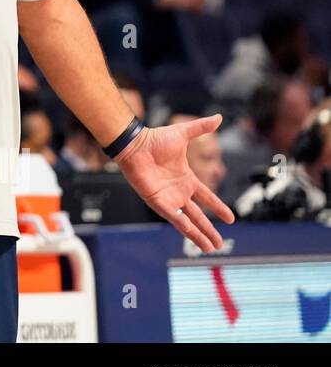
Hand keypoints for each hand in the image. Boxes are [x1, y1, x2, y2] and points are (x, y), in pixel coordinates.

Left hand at [115, 114, 234, 250]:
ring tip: (209, 249)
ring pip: (186, 221)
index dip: (218, 208)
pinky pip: (172, 217)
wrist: (134, 144)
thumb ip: (201, 128)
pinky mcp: (156, 201)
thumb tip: (219, 117)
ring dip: (197, 235)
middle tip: (220, 245)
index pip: (206, 198)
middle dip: (209, 230)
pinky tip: (192, 235)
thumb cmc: (154, 139)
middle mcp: (178, 192)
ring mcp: (168, 198)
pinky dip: (183, 226)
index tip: (231, 219)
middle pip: (198, 216)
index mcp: (186, 179)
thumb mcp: (183, 133)